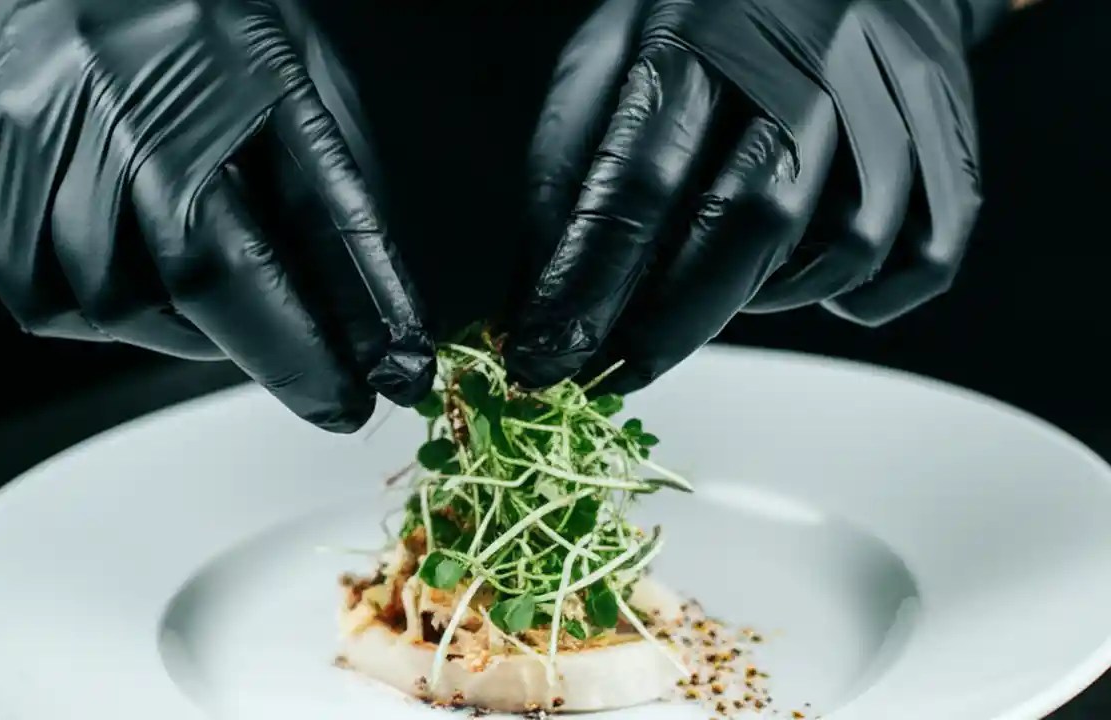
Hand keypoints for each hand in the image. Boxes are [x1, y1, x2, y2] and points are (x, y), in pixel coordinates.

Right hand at [0, 0, 433, 430]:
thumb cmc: (213, 14)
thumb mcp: (306, 83)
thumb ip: (343, 204)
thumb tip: (382, 328)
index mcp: (201, 87)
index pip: (250, 256)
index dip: (303, 346)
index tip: (356, 402)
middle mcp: (104, 113)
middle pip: (181, 283)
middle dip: (265, 349)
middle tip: (315, 372)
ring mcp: (28, 140)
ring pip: (103, 302)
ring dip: (185, 331)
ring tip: (229, 301)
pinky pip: (31, 289)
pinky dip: (99, 312)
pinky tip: (145, 281)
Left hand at [506, 0, 1007, 392]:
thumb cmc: (707, 19)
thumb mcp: (609, 57)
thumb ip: (567, 171)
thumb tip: (537, 300)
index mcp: (702, 27)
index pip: (639, 175)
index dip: (589, 283)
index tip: (546, 355)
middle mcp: (811, 51)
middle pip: (751, 221)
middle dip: (672, 323)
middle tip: (617, 371)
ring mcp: (896, 88)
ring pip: (845, 247)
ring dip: (767, 298)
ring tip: (718, 284)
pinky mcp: (954, 130)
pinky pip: (923, 259)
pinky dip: (859, 297)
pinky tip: (806, 275)